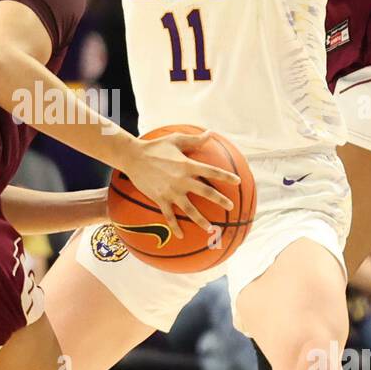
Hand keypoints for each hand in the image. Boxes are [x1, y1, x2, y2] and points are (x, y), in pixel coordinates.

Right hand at [120, 129, 240, 239]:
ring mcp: (171, 191)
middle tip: (231, 207)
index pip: (211, 171)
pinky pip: (169, 216)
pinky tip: (180, 236)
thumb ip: (195, 139)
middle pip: (206, 192)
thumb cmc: (155, 146)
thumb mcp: (176, 139)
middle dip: (220, 200)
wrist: (133, 157)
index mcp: (187, 165)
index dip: (225, 176)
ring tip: (211, 229)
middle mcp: (182, 180)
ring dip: (201, 220)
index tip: (237, 182)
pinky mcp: (160, 199)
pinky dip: (175, 227)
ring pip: (189, 209)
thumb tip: (211, 133)